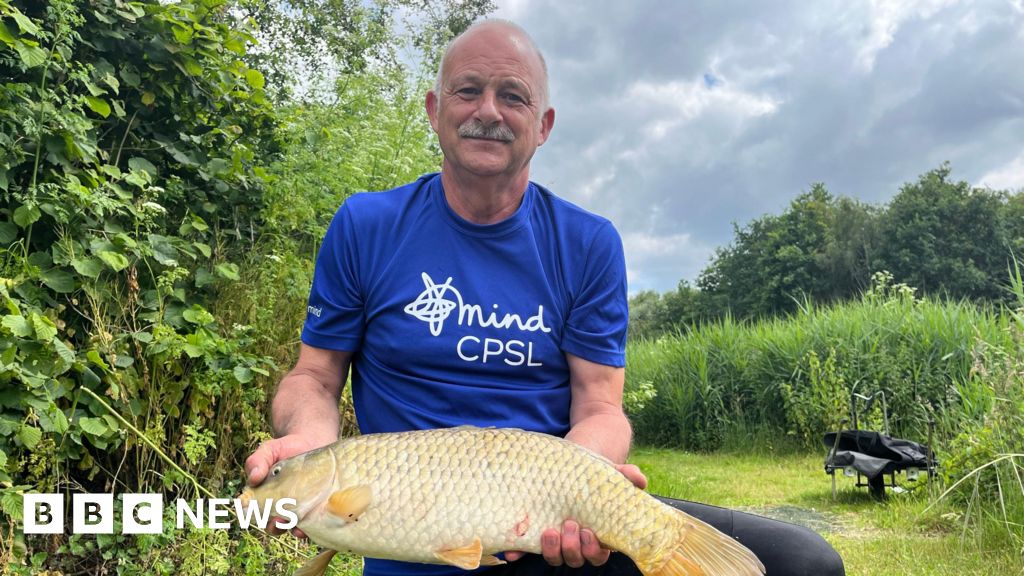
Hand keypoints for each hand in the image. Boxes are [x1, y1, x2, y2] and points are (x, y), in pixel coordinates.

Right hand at [244, 434, 326, 537]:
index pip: (256, 513)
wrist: (313, 440)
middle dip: (276, 526)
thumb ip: (257, 461)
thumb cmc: (286, 447)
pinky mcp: (318, 504)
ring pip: (295, 526)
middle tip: (279, 521)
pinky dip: (315, 524)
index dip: (256, 517)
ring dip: (295, 530)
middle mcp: (281, 506)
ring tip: (297, 528)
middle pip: (275, 524)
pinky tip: (316, 520)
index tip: (259, 514)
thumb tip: (252, 478)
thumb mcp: (269, 450)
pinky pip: (315, 520)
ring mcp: (301, 507)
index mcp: (265, 497)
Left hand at [504, 464, 647, 565]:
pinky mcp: (533, 534)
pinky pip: (525, 550)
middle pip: (576, 559)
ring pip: (554, 557)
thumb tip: (639, 479)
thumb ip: (626, 476)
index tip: (590, 531)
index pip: (599, 553)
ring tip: (549, 530)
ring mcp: (554, 540)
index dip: (594, 549)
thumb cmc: (592, 476)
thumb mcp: (608, 473)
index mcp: (597, 535)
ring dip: (552, 550)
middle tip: (570, 526)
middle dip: (573, 548)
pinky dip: (518, 552)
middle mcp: (575, 543)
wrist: (566, 466)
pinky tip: (513, 550)